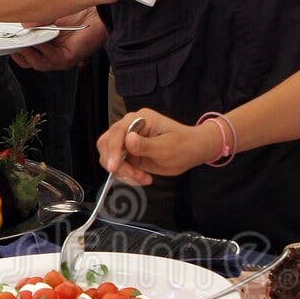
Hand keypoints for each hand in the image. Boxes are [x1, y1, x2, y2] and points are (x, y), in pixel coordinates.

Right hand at [10, 9, 103, 70]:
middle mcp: (48, 55)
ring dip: (29, 52)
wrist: (95, 13)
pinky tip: (40, 39)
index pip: (22, 53)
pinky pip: (51, 58)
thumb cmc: (74, 12)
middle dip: (17, 52)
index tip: (3, 39)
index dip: (12, 47)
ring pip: (37, 63)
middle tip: (10, 41)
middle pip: (26, 61)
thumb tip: (20, 24)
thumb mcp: (47, 15)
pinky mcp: (67, 59)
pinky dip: (44, 49)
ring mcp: (57, 60)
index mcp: (41, 45)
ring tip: (23, 41)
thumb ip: (33, 21)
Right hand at [96, 109, 222, 185]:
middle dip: (115, 162)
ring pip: (110, 157)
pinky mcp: (129, 154)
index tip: (114, 167)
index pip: (117, 132)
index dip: (113, 149)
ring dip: (123, 172)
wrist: (192, 152)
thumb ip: (146, 145)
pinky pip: (119, 166)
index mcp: (139, 119)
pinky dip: (127, 176)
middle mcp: (130, 128)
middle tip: (132, 176)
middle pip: (107, 143)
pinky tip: (143, 178)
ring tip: (142, 178)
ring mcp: (128, 141)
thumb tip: (128, 140)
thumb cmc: (184, 145)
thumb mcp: (166, 148)